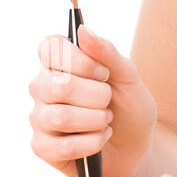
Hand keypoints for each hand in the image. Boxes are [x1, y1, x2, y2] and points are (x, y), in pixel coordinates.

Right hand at [29, 25, 157, 176]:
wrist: (136, 145)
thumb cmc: (129, 107)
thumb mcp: (129, 77)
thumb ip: (107, 52)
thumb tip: (83, 30)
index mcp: (61, 65)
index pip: (49, 47)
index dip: (79, 59)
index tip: (102, 72)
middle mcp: (44, 88)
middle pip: (57, 85)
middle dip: (96, 95)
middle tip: (108, 100)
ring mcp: (40, 118)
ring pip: (59, 116)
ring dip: (95, 120)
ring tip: (106, 120)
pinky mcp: (42, 147)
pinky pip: (61, 146)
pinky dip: (92, 142)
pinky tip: (100, 138)